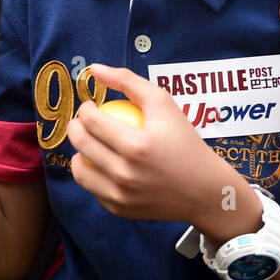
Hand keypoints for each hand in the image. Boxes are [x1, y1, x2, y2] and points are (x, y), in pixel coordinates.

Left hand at [66, 64, 238, 225]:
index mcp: (135, 146)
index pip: (90, 121)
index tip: (93, 106)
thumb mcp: (163, 102)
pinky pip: (92, 188)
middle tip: (85, 121)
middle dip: (75, 125)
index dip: (85, 108)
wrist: (204, 188)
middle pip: (80, 143)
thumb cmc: (184, 141)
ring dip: (79, 151)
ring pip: (79, 169)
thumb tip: (94, 69)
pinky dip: (93, 173)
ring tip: (91, 142)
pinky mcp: (119, 210)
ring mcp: (120, 196)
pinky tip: (101, 161)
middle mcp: (125, 174)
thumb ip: (127, 81)